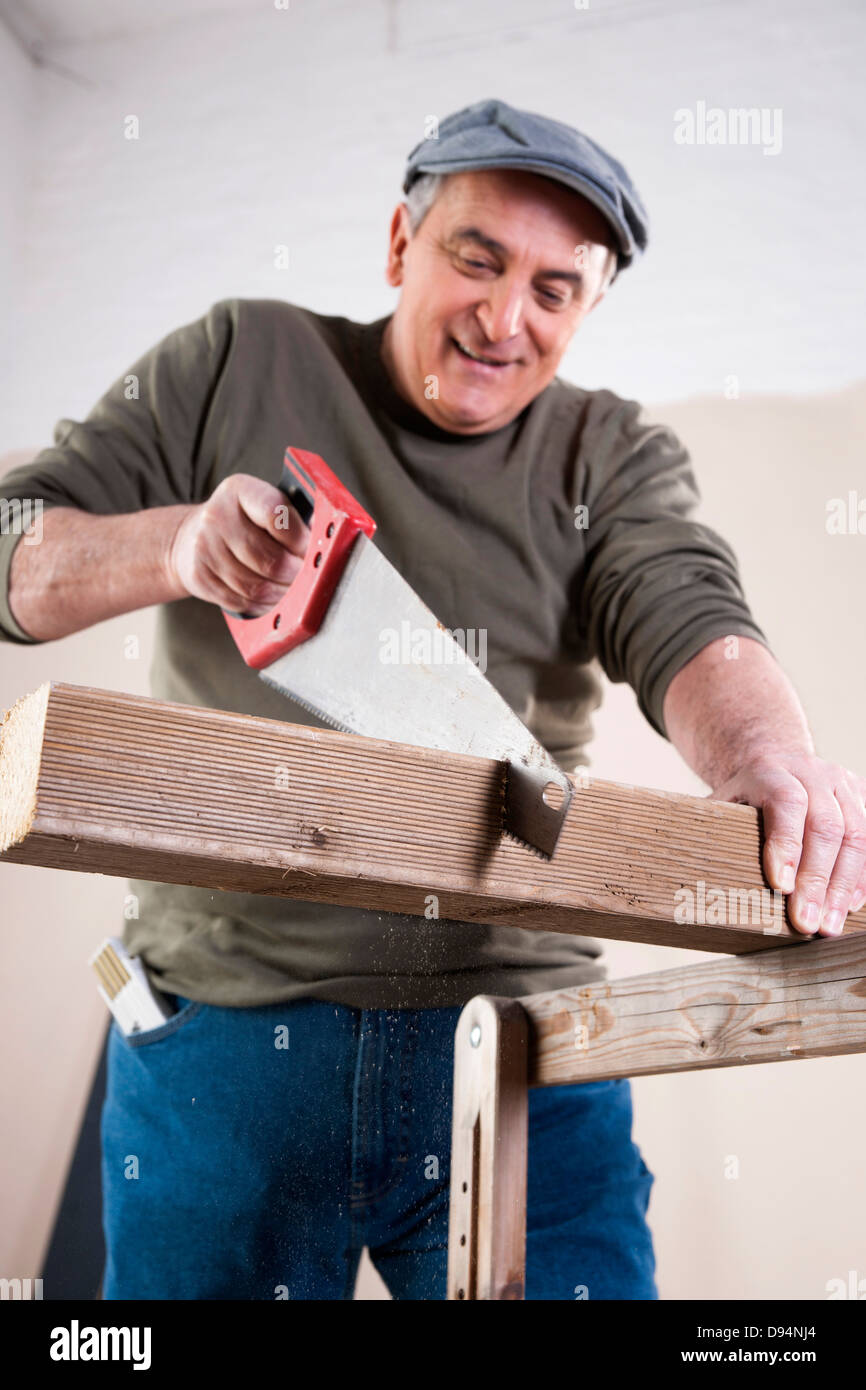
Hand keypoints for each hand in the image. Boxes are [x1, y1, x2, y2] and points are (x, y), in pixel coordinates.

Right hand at [166, 474, 309, 615]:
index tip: (310, 550)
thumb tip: (325, 538)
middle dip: (296, 574)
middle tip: (306, 577)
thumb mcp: (263, 505)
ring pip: (257, 586)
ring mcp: (204, 547)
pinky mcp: (199, 576)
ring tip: (291, 589)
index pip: (275, 515)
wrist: (190, 538)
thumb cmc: (242, 522)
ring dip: (281, 594)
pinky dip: (262, 604)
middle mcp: (217, 516)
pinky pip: (241, 600)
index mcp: (239, 490)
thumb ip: (291, 518)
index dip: (300, 539)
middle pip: (270, 559)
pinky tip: (270, 597)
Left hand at [711, 752, 865, 935]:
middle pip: (824, 825)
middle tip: (805, 923)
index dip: (785, 845)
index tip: (781, 887)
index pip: (785, 803)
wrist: (776, 761)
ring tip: (828, 926)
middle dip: (816, 879)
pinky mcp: (860, 798)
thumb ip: (712, 831)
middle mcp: (812, 773)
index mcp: (771, 771)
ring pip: (855, 836)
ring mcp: (841, 784)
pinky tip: (849, 907)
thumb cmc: (744, 795)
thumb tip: (693, 878)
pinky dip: (860, 879)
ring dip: (842, 887)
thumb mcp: (721, 802)